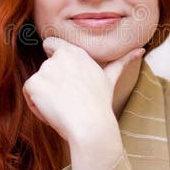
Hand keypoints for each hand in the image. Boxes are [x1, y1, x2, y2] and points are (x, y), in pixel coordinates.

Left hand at [22, 37, 143, 142]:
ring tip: (64, 107)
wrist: (90, 125)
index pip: (51, 44)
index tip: (60, 76)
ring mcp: (45, 69)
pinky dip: (36, 106)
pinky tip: (53, 112)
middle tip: (69, 100)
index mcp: (76, 52)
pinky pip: (29, 95)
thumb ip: (121, 62)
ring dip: (44, 97)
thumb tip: (140, 49)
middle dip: (52, 85)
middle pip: (45, 70)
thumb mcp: (110, 79)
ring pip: (37, 84)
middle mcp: (60, 56)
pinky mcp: (34, 83)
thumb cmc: (100, 105)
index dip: (51, 58)